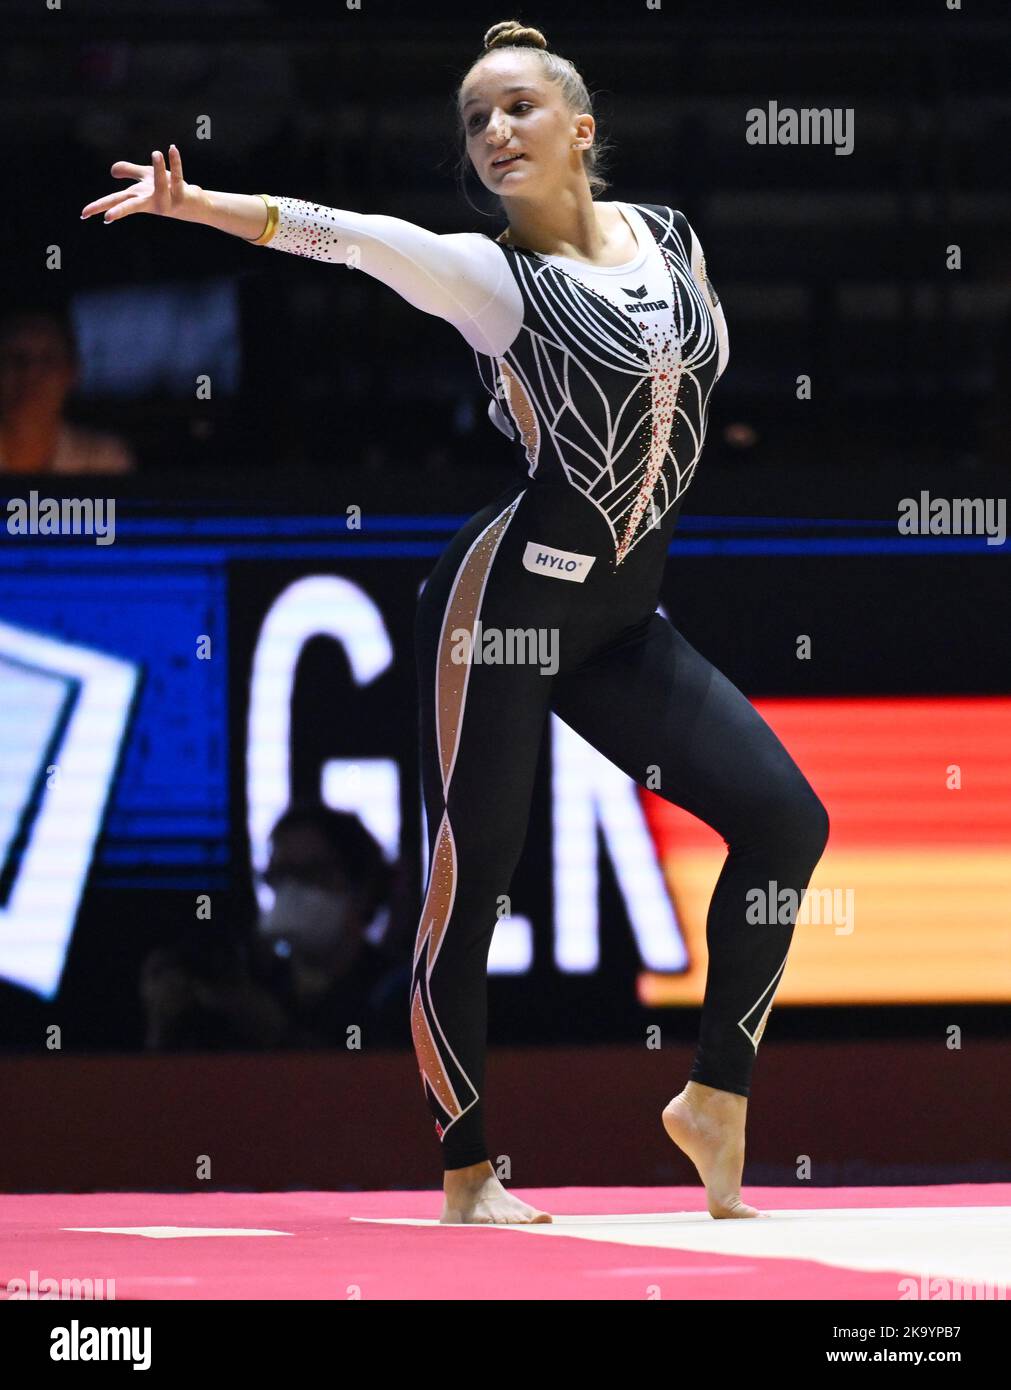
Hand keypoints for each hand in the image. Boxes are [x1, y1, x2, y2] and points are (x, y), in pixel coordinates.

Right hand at [80, 143, 205, 224]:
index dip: (99, 206)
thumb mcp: (145, 179)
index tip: (83, 214)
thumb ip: (128, 172)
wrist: (194, 204)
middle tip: (107, 217)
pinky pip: (178, 177)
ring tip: (156, 152)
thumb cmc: (166, 191)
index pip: (115, 201)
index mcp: (139, 198)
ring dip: (158, 169)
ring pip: (160, 186)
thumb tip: (112, 172)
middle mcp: (151, 202)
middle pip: (131, 206)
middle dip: (119, 211)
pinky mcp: (182, 195)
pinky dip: (176, 162)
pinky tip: (172, 149)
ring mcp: (167, 201)